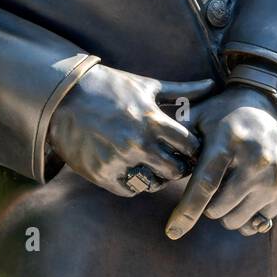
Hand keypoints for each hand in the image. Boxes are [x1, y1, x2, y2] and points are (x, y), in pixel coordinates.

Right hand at [46, 63, 213, 196]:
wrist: (64, 96)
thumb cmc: (110, 87)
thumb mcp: (146, 86)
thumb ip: (181, 91)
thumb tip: (212, 86)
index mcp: (151, 119)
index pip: (189, 145)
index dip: (192, 148)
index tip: (188, 147)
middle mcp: (137, 142)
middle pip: (175, 170)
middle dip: (178, 167)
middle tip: (174, 161)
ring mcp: (119, 160)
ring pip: (154, 184)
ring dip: (156, 178)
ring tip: (152, 166)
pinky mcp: (102, 173)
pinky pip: (130, 190)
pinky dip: (134, 183)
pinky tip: (131, 169)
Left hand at [164, 86, 276, 239]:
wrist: (273, 107)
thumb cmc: (228, 112)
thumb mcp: (201, 115)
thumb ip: (178, 135)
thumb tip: (156, 155)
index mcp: (228, 142)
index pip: (205, 185)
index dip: (187, 211)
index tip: (172, 231)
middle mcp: (255, 162)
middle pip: (218, 209)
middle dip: (206, 204)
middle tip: (209, 184)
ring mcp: (273, 179)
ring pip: (237, 220)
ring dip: (225, 212)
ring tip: (226, 188)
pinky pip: (258, 222)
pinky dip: (246, 214)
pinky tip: (244, 193)